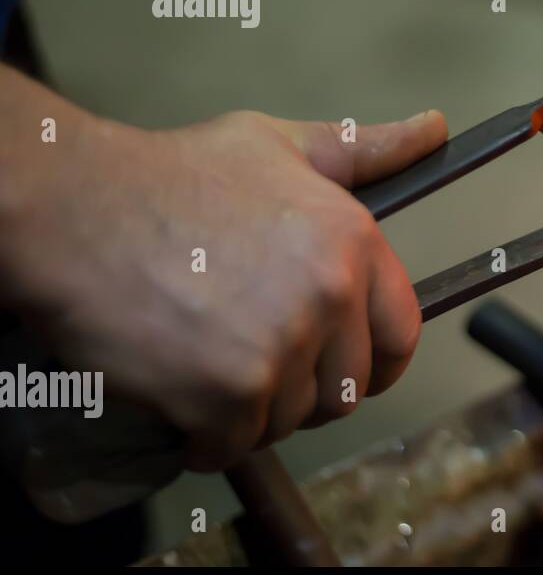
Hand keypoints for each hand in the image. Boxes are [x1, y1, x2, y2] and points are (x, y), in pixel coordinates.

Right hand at [1, 90, 445, 471]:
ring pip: (290, 418)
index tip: (349, 369)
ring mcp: (282, 346)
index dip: (376, 361)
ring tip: (206, 365)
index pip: (401, 333)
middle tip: (251, 361)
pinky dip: (206, 439)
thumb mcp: (281, 144)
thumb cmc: (172, 175)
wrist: (75, 207)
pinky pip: (234, 445)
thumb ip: (364, 150)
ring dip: (251, 412)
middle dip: (303, 387)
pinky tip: (179, 400)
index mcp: (353, 241)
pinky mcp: (229, 393)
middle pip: (344, 387)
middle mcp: (330, 294)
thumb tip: (435, 129)